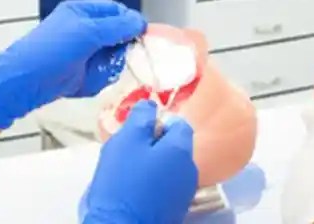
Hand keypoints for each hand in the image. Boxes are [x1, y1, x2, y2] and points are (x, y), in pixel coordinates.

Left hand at [0, 0, 144, 129]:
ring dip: (108, 65)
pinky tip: (85, 81)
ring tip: (94, 69)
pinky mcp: (80, 73)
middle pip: (116, 35)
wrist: (24, 82)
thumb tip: (139, 23)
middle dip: (118, 47)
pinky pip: (101, 74)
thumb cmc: (50, 50)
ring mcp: (81, 52)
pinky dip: (98, 79)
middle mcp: (83, 30)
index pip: (115, 10)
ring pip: (111, 57)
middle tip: (116, 54)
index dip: (130, 20)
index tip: (142, 33)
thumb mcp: (88, 32)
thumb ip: (117, 26)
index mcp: (81, 12)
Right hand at [83, 100, 197, 223]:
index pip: (178, 123)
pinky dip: (153, 183)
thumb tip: (150, 104)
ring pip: (169, 166)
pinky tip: (134, 189)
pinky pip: (166, 186)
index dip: (157, 123)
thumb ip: (141, 118)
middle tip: (128, 151)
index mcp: (181, 149)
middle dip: (152, 144)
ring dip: (152, 164)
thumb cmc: (123, 183)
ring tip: (128, 172)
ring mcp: (184, 192)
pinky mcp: (175, 209)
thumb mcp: (127, 141)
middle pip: (174, 146)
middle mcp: (190, 169)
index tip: (136, 131)